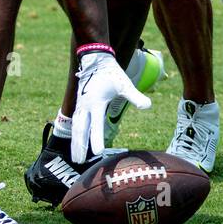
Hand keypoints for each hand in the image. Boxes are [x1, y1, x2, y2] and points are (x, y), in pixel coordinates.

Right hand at [71, 48, 151, 162]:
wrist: (96, 61)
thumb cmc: (112, 74)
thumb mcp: (125, 84)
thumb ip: (135, 96)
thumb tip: (148, 106)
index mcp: (96, 102)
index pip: (96, 125)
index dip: (97, 139)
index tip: (98, 152)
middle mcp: (85, 106)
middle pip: (81, 130)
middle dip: (80, 146)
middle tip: (81, 162)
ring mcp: (80, 106)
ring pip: (76, 128)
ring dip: (75, 143)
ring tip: (76, 158)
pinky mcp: (79, 106)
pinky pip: (75, 123)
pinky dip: (75, 135)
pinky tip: (75, 145)